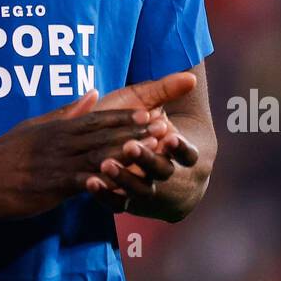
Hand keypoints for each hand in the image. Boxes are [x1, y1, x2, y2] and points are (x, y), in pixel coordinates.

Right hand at [0, 90, 167, 218]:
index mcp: (57, 129)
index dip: (125, 116)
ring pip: (97, 156)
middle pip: (103, 134)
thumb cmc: (1, 156)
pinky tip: (122, 184)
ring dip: (127, 153)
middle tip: (163, 126)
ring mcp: (55, 164)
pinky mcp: (49, 186)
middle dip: (135, 131)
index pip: (97, 119)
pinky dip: (102, 182)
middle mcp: (59, 142)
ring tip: (152, 152)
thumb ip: (64, 113)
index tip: (151, 110)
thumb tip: (93, 93)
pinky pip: (81, 183)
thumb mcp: (32, 128)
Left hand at [86, 73, 200, 212]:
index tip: (169, 137)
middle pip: (162, 173)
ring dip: (123, 178)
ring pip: (139, 189)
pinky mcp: (123, 199)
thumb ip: (168, 89)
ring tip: (105, 164)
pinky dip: (105, 195)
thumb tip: (190, 78)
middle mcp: (164, 174)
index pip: (187, 154)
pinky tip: (90, 182)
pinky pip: (117, 203)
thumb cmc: (138, 120)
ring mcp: (144, 188)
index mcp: (178, 152)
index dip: (180, 148)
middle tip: (131, 146)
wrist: (120, 147)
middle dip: (147, 160)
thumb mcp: (151, 102)